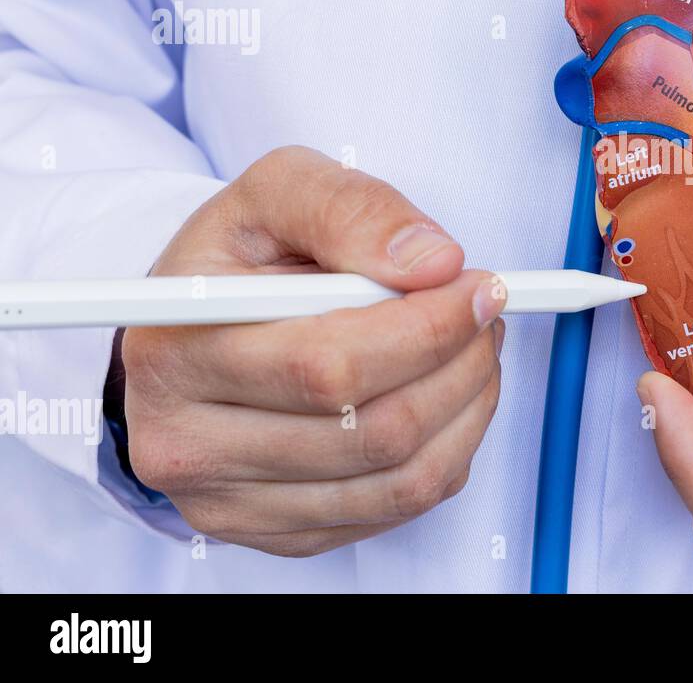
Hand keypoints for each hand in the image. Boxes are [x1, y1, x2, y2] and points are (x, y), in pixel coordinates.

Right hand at [119, 146, 505, 555]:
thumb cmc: (236, 260)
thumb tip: (434, 262)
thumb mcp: (275, 192)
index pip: (327, 366)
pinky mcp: (278, 534)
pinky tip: (448, 396)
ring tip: (475, 348)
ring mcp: (232, 504)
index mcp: (174, 353)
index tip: (476, 287)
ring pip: (399, 479)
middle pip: (372, 431)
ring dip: (468, 407)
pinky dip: (450, 450)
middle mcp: (188, 446)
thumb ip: (349, 209)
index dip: (427, 328)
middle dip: (459, 363)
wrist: (190, 328)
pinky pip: (398, 508)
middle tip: (484, 313)